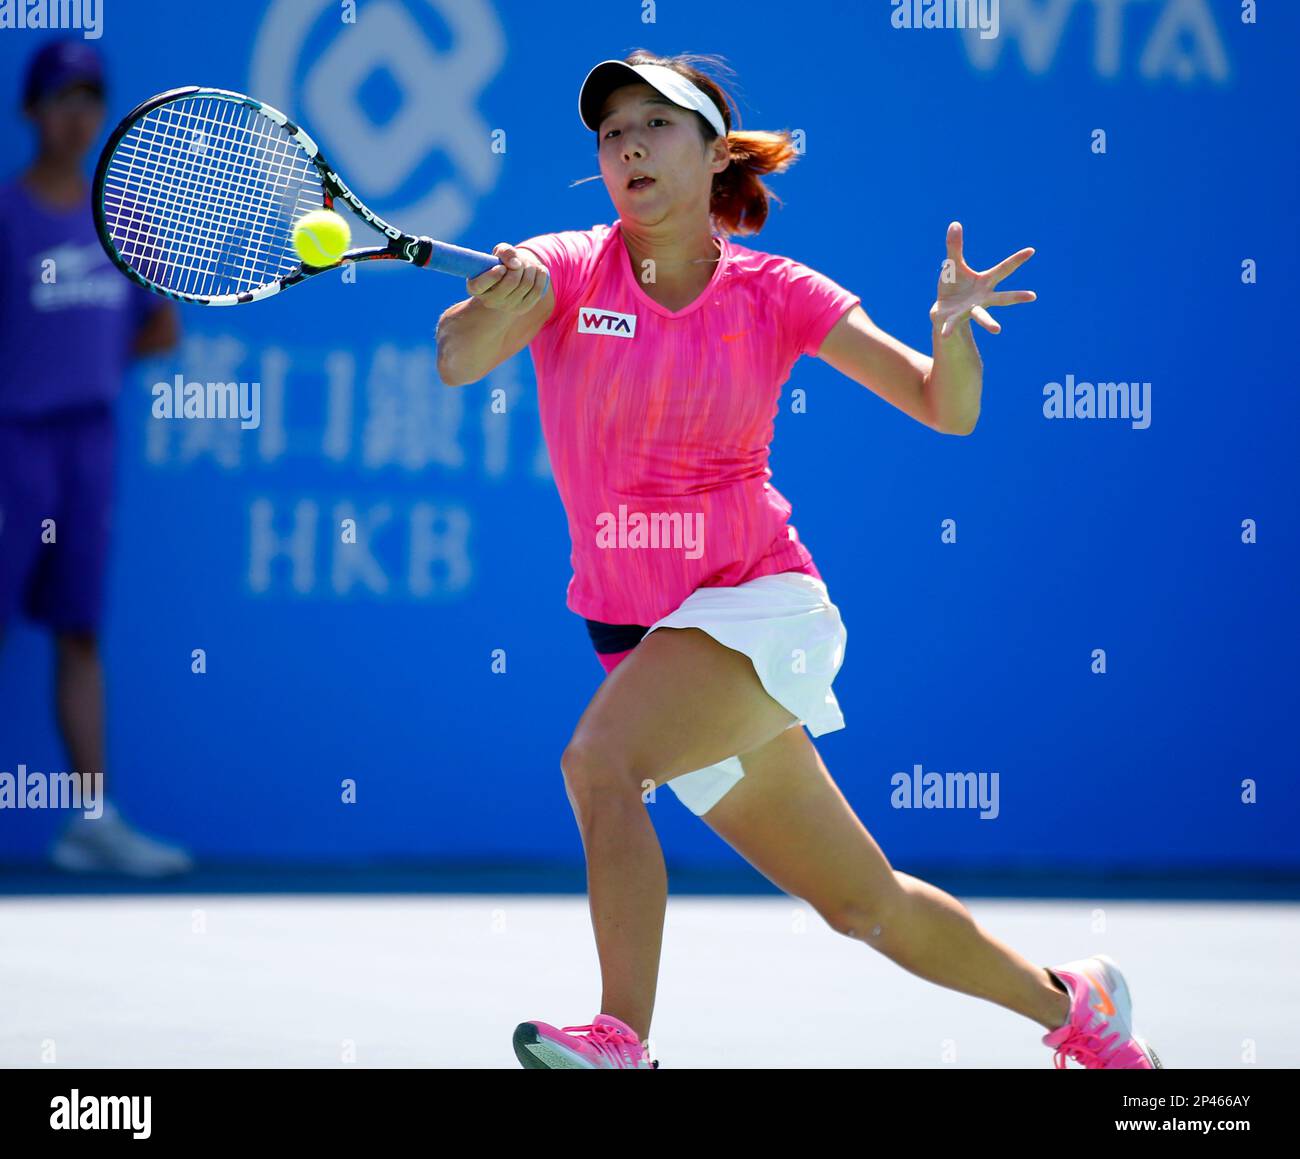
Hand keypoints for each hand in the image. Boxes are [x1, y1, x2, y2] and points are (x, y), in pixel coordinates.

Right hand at [466, 242, 549, 313]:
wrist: (513, 276)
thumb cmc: (502, 262)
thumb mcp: (499, 252)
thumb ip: (504, 252)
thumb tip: (516, 264)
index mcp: (475, 286)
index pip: (481, 285)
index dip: (493, 275)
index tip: (502, 267)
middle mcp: (489, 301)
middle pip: (511, 281)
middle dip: (520, 266)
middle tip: (520, 261)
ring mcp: (506, 307)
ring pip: (526, 284)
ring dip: (531, 268)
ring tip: (528, 264)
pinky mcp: (522, 309)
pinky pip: (537, 291)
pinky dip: (541, 276)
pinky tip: (539, 270)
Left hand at [930, 222, 1035, 338]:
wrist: (943, 310)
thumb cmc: (953, 285)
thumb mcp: (953, 264)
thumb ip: (954, 246)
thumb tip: (954, 223)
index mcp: (984, 282)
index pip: (1003, 269)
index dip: (1016, 259)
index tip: (1031, 250)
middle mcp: (982, 298)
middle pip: (1002, 298)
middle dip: (1017, 297)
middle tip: (1033, 296)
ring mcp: (971, 310)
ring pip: (982, 316)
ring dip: (989, 322)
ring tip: (997, 329)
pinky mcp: (955, 319)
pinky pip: (952, 324)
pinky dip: (948, 329)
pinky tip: (944, 335)